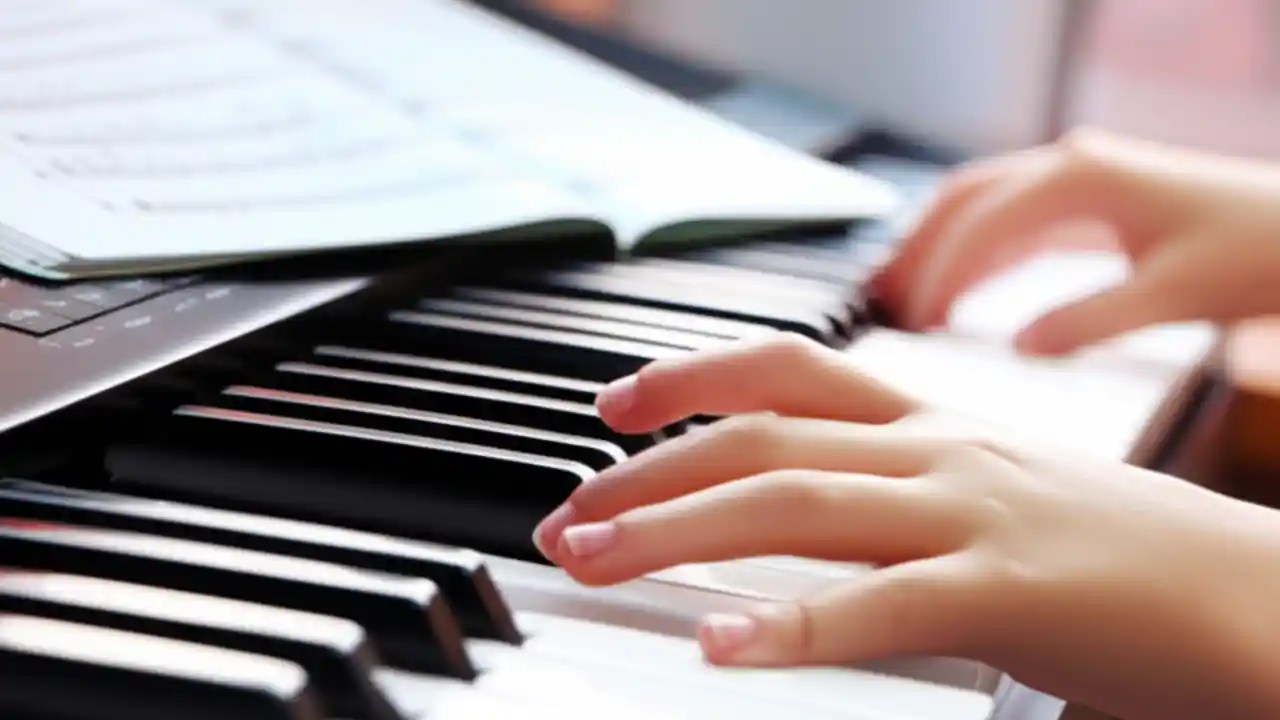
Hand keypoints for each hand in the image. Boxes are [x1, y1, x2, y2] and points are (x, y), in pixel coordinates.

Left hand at [533, 335, 1279, 719]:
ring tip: (595, 557)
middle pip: (763, 436)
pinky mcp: (1007, 591)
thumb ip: (899, 492)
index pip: (791, 368)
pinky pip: (881, 604)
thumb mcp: (992, 495)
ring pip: (795, 501)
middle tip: (570, 513)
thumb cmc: (1119, 553)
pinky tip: (722, 646)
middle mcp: (939, 452)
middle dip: (650, 472)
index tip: (615, 402)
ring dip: (678, 530)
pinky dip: (792, 626)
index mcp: (934, 425)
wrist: (1252, 591)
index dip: (693, 373)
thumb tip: (801, 521)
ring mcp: (971, 513)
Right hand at [871, 128, 1279, 354]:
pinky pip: (1011, 222)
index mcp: (1083, 178)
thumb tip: (1018, 350)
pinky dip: (975, 255)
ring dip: (939, 249)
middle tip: (878, 302)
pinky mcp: (1088, 200)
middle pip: (963, 200)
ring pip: (980, 206)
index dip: (938, 273)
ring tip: (901, 300)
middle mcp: (1071, 166)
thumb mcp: (1174, 296)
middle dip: (917, 249)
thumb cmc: (1258, 254)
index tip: (910, 321)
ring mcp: (1078, 177)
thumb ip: (1089, 323)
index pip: (981, 222)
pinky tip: (959, 293)